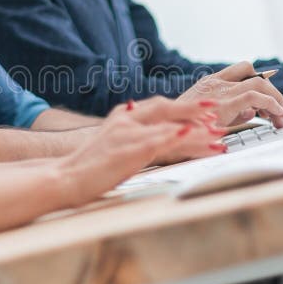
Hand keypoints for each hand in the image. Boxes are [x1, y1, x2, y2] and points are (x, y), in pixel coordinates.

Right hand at [58, 97, 226, 206]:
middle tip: (217, 114)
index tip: (206, 112)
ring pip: (168, 126)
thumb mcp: (115, 145)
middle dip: (194, 110)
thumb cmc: (90, 167)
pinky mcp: (126, 150)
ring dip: (195, 131)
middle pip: (166, 108)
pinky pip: (156, 141)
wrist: (65, 177)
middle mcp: (126, 119)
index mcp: (123, 116)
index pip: (160, 106)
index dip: (184, 107)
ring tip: (217, 135)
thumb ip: (135, 137)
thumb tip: (159, 136)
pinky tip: (188, 136)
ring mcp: (126, 133)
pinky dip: (174, 137)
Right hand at [178, 62, 282, 127]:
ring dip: (276, 98)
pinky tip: (277, 115)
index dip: (261, 79)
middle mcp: (215, 82)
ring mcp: (219, 91)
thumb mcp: (205, 117)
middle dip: (272, 90)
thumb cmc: (181, 129)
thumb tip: (251, 113)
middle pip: (254, 73)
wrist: (163, 134)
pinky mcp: (223, 104)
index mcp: (210, 83)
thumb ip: (231, 112)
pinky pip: (255, 96)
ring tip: (281, 116)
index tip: (269, 97)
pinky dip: (271, 104)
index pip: (242, 69)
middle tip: (279, 110)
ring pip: (258, 81)